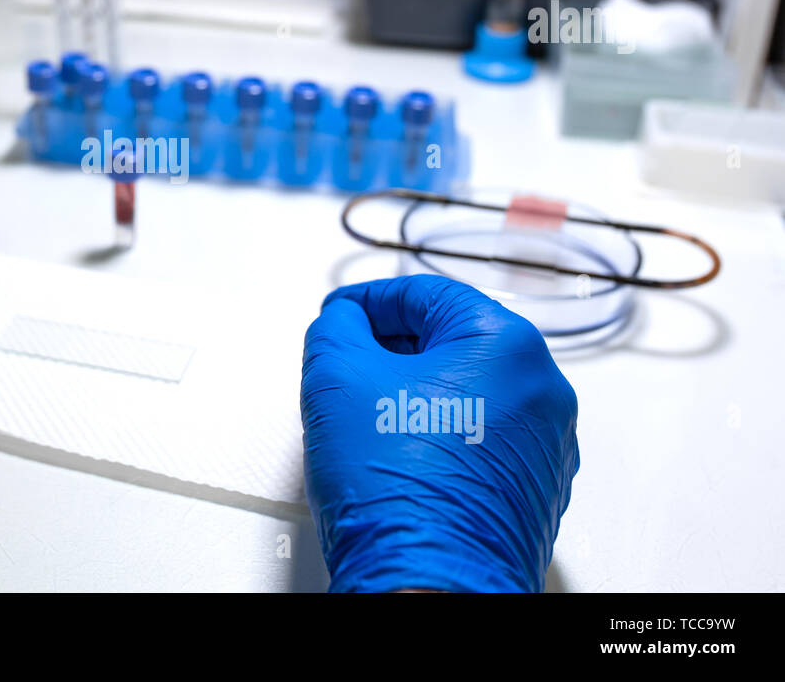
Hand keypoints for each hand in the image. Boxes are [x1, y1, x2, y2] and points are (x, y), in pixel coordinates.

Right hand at [301, 275, 578, 591]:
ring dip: (413, 392)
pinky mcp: (534, 489)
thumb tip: (344, 322)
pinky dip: (438, 433)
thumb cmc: (401, 495)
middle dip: (391, 348)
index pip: (427, 294)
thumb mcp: (337, 378)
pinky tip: (396, 455)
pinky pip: (480, 437)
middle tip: (346, 362)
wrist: (430, 585)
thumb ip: (336, 328)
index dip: (368, 300)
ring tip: (365, 416)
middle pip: (453, 341)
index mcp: (508, 346)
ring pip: (468, 391)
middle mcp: (541, 391)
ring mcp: (544, 444)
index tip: (340, 314)